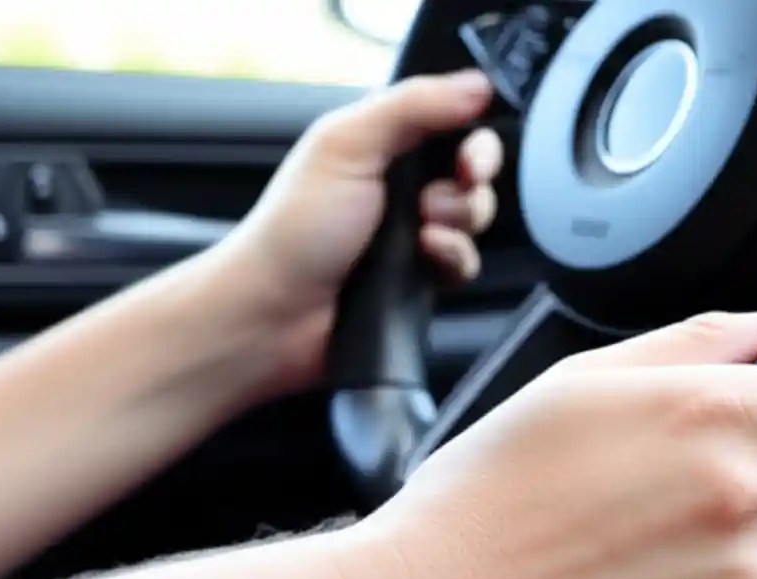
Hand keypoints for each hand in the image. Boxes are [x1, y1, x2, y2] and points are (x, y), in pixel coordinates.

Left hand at [217, 69, 503, 392]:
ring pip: (475, 217)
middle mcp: (401, 184)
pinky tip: (426, 258)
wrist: (280, 315)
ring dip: (460, 223)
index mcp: (382, 142)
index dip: (473, 135)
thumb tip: (476, 84)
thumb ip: (412, 106)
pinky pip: (468, 262)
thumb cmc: (295, 228)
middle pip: (474, 171)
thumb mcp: (347, 145)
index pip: (452, 121)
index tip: (469, 153)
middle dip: (471, 183)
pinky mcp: (425, 276)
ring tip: (422, 233)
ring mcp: (415, 232)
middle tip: (444, 194)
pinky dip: (455, 259)